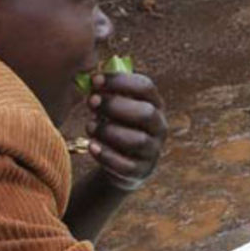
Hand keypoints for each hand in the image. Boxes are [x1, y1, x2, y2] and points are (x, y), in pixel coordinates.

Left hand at [86, 71, 166, 190]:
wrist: (118, 163)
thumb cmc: (115, 126)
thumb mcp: (115, 107)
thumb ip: (108, 92)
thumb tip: (92, 79)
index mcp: (155, 105)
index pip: (146, 87)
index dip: (120, 81)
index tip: (95, 80)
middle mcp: (159, 128)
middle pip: (146, 114)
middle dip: (115, 106)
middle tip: (91, 102)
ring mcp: (153, 151)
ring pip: (137, 141)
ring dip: (109, 131)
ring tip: (89, 126)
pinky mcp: (141, 171)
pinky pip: (126, 165)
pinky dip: (106, 155)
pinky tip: (92, 146)